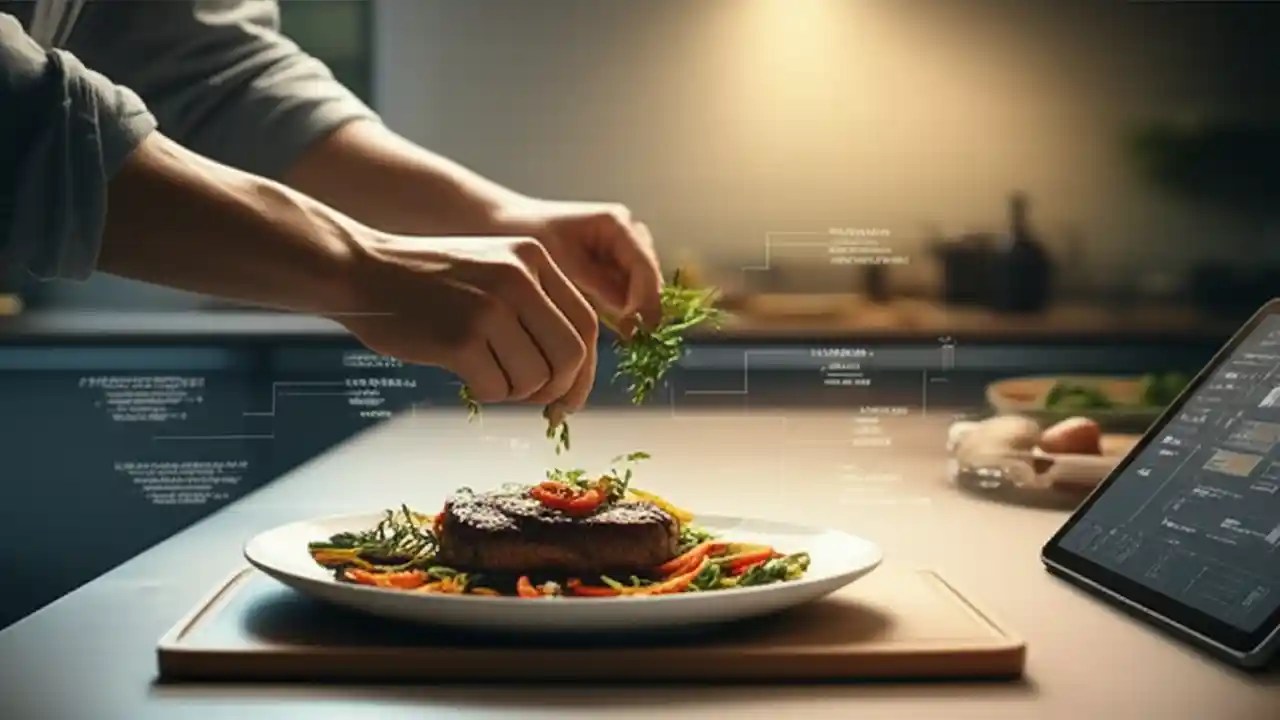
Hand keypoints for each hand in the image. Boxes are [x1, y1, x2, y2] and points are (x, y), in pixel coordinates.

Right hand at [339, 235, 598, 410]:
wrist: (362, 270)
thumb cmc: (427, 280)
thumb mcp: (494, 268)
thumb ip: (535, 304)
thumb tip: (572, 372)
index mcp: (533, 258)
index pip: (586, 324)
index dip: (585, 369)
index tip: (571, 394)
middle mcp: (518, 279)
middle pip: (569, 356)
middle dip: (557, 389)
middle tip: (536, 401)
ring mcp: (489, 308)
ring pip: (534, 379)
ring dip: (514, 392)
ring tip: (487, 373)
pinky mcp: (460, 339)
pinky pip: (496, 390)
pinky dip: (486, 394)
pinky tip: (466, 374)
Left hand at [492, 200, 662, 335]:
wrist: (503, 225)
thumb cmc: (528, 235)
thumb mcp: (561, 260)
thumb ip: (597, 283)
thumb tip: (628, 311)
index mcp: (616, 223)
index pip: (644, 263)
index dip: (644, 295)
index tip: (635, 321)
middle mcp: (626, 231)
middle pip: (648, 273)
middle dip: (644, 302)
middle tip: (636, 334)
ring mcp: (621, 247)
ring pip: (641, 283)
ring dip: (636, 306)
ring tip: (629, 333)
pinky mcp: (610, 263)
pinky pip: (626, 287)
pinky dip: (624, 307)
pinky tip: (622, 329)